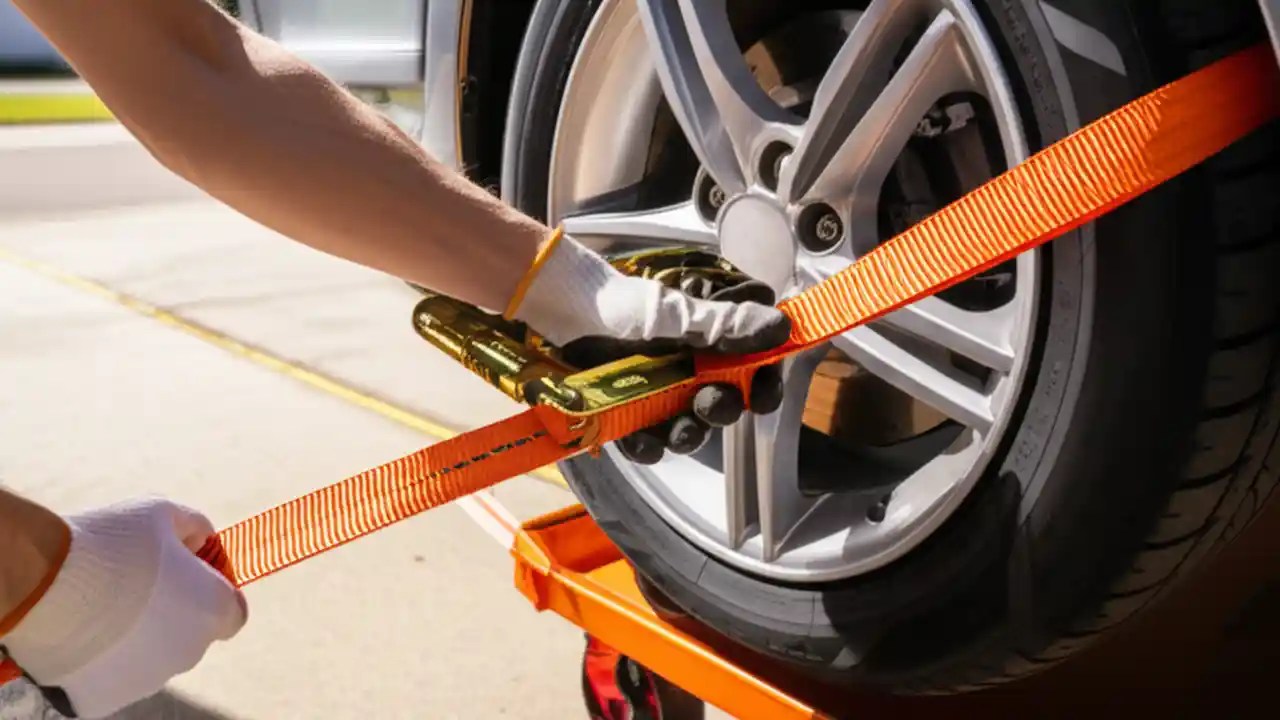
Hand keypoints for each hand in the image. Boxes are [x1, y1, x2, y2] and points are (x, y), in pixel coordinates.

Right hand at [1, 498, 246, 718]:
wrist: (43, 584)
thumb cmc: (112, 543)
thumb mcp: (163, 514)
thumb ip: (195, 528)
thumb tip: (200, 539)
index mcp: (215, 610)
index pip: (232, 611)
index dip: (212, 590)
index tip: (185, 572)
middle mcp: (190, 653)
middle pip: (190, 632)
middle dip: (172, 610)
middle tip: (135, 581)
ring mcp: (149, 679)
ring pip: (152, 655)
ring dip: (139, 633)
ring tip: (102, 601)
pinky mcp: (107, 698)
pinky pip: (114, 673)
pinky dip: (105, 656)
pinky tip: (84, 627)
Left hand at [506, 231, 789, 463]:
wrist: (562, 310)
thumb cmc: (620, 304)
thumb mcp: (676, 313)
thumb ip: (727, 325)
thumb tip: (780, 327)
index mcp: (712, 342)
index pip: (754, 369)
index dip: (763, 385)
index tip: (762, 395)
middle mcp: (692, 371)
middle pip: (724, 404)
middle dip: (721, 409)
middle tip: (709, 403)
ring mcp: (661, 396)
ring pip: (688, 429)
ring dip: (688, 435)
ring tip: (677, 432)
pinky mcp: (630, 416)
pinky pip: (648, 443)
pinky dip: (647, 446)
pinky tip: (642, 440)